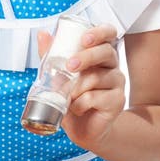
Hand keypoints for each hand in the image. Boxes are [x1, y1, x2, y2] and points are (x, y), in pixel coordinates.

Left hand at [37, 23, 125, 150]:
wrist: (83, 128)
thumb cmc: (73, 98)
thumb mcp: (59, 75)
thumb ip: (52, 55)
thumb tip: (43, 34)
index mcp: (100, 53)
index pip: (108, 34)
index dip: (99, 32)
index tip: (84, 39)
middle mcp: (112, 65)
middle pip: (105, 52)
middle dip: (86, 57)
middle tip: (70, 66)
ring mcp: (117, 82)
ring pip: (96, 78)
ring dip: (75, 88)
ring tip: (68, 96)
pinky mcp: (117, 100)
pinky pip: (94, 97)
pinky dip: (79, 104)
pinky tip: (77, 108)